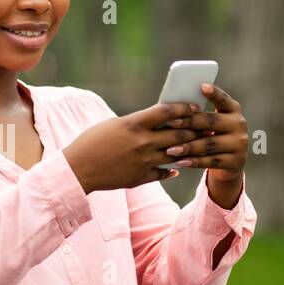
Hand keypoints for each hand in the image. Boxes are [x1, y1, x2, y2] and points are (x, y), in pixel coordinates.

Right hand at [63, 102, 204, 192]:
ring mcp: (144, 161)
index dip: (184, 108)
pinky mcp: (141, 177)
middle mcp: (143, 142)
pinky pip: (165, 172)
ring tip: (197, 146)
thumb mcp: (114, 124)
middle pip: (179, 132)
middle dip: (195, 129)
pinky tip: (176, 167)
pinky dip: (172, 169)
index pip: (168, 111)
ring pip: (177, 153)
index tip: (194, 107)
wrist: (78, 170)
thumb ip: (137, 122)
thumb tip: (158, 119)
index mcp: (134, 123)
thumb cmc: (91, 142)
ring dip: (189, 149)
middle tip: (206, 126)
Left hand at [165, 83, 248, 187]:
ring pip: (209, 144)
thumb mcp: (210, 123)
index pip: (223, 99)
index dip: (214, 93)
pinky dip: (194, 162)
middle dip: (189, 122)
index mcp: (233, 110)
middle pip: (212, 121)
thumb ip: (198, 114)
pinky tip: (180, 162)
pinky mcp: (236, 161)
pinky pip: (211, 161)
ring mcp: (239, 144)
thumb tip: (172, 106)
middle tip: (170, 123)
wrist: (229, 162)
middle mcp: (239, 124)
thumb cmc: (211, 136)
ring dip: (188, 147)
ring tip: (170, 149)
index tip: (201, 86)